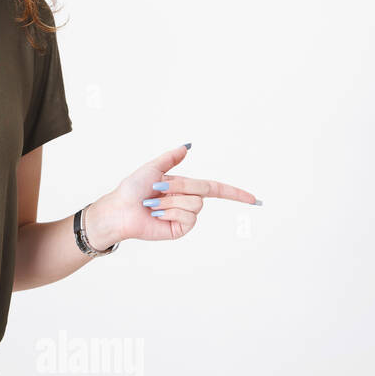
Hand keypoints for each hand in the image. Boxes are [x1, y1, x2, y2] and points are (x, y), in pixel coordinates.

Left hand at [88, 143, 260, 244]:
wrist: (120, 210)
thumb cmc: (132, 189)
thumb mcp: (153, 167)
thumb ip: (171, 157)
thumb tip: (187, 146)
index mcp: (185, 187)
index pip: (216, 189)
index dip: (235, 193)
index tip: (254, 199)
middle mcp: (187, 201)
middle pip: (202, 189)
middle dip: (179, 186)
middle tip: (156, 188)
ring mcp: (185, 217)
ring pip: (195, 204)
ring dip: (171, 201)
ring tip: (153, 204)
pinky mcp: (180, 229)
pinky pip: (187, 218)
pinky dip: (170, 213)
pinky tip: (157, 215)